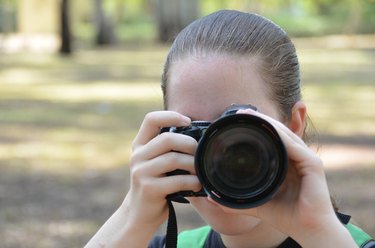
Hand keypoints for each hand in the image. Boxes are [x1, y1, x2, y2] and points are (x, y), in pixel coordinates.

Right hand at [123, 111, 200, 227]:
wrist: (141, 212)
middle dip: (190, 144)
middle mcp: (137, 156)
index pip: (151, 119)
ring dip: (193, 165)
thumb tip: (198, 133)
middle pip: (167, 139)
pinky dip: (193, 182)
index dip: (171, 115)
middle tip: (200, 152)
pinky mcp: (149, 189)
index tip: (188, 121)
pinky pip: (177, 180)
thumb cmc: (156, 182)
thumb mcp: (154, 161)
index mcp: (139, 145)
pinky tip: (198, 185)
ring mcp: (141, 172)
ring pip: (174, 159)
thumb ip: (166, 148)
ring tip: (201, 170)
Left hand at [214, 108, 353, 245]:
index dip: (258, 128)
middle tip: (241, 112)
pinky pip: (294, 146)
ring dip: (269, 123)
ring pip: (286, 135)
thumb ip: (237, 201)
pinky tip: (267, 129)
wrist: (308, 230)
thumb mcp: (257, 204)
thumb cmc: (286, 216)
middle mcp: (297, 158)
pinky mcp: (313, 165)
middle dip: (261, 120)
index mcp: (287, 163)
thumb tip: (211, 198)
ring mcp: (307, 159)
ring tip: (251, 114)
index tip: (239, 120)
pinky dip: (281, 137)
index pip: (273, 139)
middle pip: (279, 132)